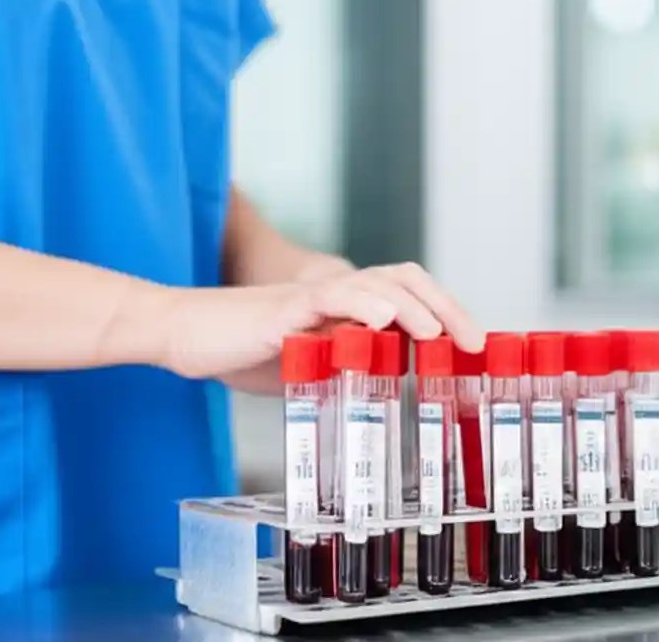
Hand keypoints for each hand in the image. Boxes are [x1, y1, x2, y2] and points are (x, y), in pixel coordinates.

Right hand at [158, 263, 483, 394]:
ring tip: (438, 333)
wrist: (184, 335)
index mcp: (342, 306)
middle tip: (474, 341)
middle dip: (446, 306)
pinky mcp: (282, 310)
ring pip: (375, 282)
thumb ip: (342, 362)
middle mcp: (332, 293)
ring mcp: (308, 298)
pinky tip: (383, 321)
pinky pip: (327, 297)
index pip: (405, 293)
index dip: (443, 309)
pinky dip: (361, 304)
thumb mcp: (305, 362)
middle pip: (404, 279)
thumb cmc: (239, 350)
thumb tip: (387, 379)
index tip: (471, 343)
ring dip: (413, 305)